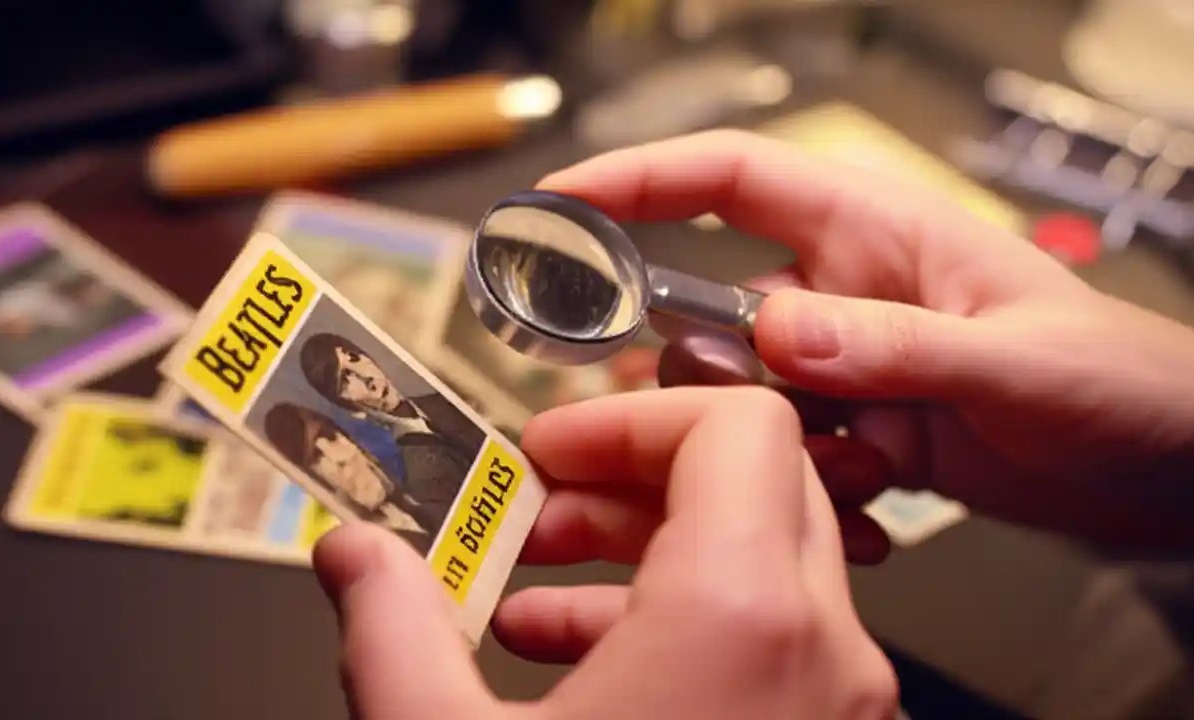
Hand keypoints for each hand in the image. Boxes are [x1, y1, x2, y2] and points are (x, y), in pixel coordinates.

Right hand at [313, 388, 897, 719]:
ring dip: (646, 555)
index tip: (551, 452)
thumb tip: (352, 555)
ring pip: (762, 569)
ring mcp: (840, 708)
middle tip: (536, 505)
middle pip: (755, 482)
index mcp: (745, 622)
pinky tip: (577, 656)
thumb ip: (390, 632)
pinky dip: (679, 627)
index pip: (737, 424)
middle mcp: (823, 656)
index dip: (631, 418)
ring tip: (535, 584)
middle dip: (627, 480)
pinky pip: (771, 647)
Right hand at [537, 129, 1193, 552]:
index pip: (728, 180)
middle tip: (700, 410)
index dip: (635, 179)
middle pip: (706, 304)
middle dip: (690, 363)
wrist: (1175, 467)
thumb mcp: (1014, 358)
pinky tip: (877, 505)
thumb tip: (776, 335)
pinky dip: (806, 488)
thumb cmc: (1125, 381)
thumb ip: (895, 346)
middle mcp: (845, 294)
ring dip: (763, 441)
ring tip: (856, 465)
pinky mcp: (861, 430)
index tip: (558, 205)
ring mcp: (848, 366)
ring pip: (737, 393)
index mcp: (875, 233)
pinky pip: (785, 455)